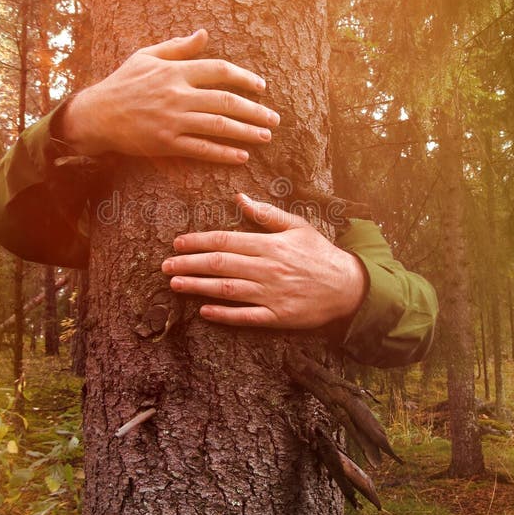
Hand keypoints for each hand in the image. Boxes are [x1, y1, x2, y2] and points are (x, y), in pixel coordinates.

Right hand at [59, 30, 278, 163]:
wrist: (97, 115)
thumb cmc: (122, 83)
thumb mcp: (146, 56)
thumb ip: (178, 47)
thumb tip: (204, 34)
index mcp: (175, 71)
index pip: (219, 71)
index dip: (244, 78)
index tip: (261, 86)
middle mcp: (177, 95)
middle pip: (225, 101)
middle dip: (254, 110)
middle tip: (274, 118)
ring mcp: (172, 120)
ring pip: (218, 126)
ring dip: (246, 132)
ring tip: (265, 136)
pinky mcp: (166, 143)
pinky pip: (201, 149)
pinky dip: (223, 153)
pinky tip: (241, 156)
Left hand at [162, 193, 367, 328]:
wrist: (348, 286)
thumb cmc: (319, 253)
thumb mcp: (297, 226)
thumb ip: (266, 213)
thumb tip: (240, 198)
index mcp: (270, 244)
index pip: (225, 240)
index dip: (198, 241)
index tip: (178, 243)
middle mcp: (267, 268)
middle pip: (220, 265)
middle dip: (189, 264)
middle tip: (165, 265)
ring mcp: (271, 294)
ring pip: (227, 289)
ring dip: (198, 287)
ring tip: (175, 284)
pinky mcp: (277, 316)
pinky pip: (246, 316)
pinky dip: (224, 314)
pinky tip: (204, 311)